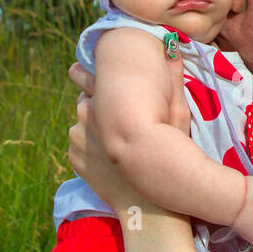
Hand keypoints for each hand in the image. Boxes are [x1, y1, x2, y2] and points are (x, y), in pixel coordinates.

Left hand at [66, 60, 191, 217]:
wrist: (148, 204)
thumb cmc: (168, 157)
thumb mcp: (178, 115)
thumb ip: (172, 80)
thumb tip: (173, 47)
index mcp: (109, 99)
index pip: (90, 75)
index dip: (95, 74)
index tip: (95, 73)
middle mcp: (88, 114)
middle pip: (86, 99)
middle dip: (97, 102)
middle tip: (112, 113)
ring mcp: (78, 137)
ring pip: (82, 122)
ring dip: (93, 125)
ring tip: (114, 138)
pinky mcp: (73, 156)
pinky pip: (78, 143)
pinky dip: (88, 146)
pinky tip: (107, 155)